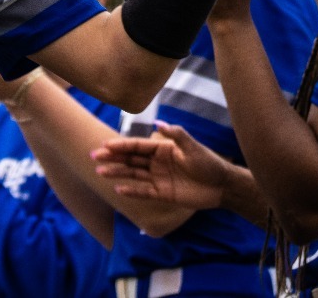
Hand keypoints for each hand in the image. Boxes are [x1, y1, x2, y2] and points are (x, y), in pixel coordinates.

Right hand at [94, 123, 229, 210]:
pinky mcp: (163, 193)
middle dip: (112, 157)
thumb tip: (157, 123)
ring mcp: (158, 177)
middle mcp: (157, 162)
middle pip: (130, 159)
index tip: (106, 145)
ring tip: (100, 172)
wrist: (222, 186)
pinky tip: (118, 189)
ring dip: (117, 173)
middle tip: (94, 156)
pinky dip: (131, 190)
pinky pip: (143, 191)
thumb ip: (176, 135)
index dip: (121, 145)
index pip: (137, 146)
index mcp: (162, 148)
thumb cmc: (209, 163)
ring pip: (133, 174)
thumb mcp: (193, 147)